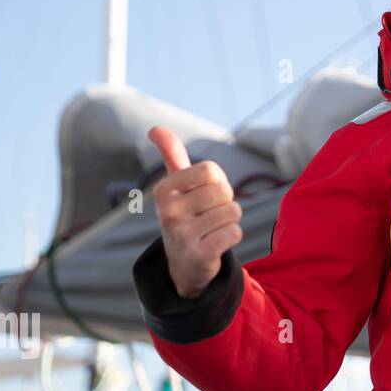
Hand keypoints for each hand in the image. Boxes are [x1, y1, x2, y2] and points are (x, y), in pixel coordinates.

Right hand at [148, 126, 243, 299]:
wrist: (184, 262)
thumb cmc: (187, 214)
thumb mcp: (177, 185)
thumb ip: (172, 155)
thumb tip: (155, 128)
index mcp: (164, 189)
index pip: (211, 170)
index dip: (216, 182)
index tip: (203, 195)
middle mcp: (168, 211)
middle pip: (224, 191)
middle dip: (225, 202)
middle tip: (208, 216)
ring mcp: (181, 234)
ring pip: (233, 212)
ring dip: (229, 221)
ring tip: (211, 230)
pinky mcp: (198, 254)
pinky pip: (235, 233)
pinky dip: (232, 237)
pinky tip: (215, 244)